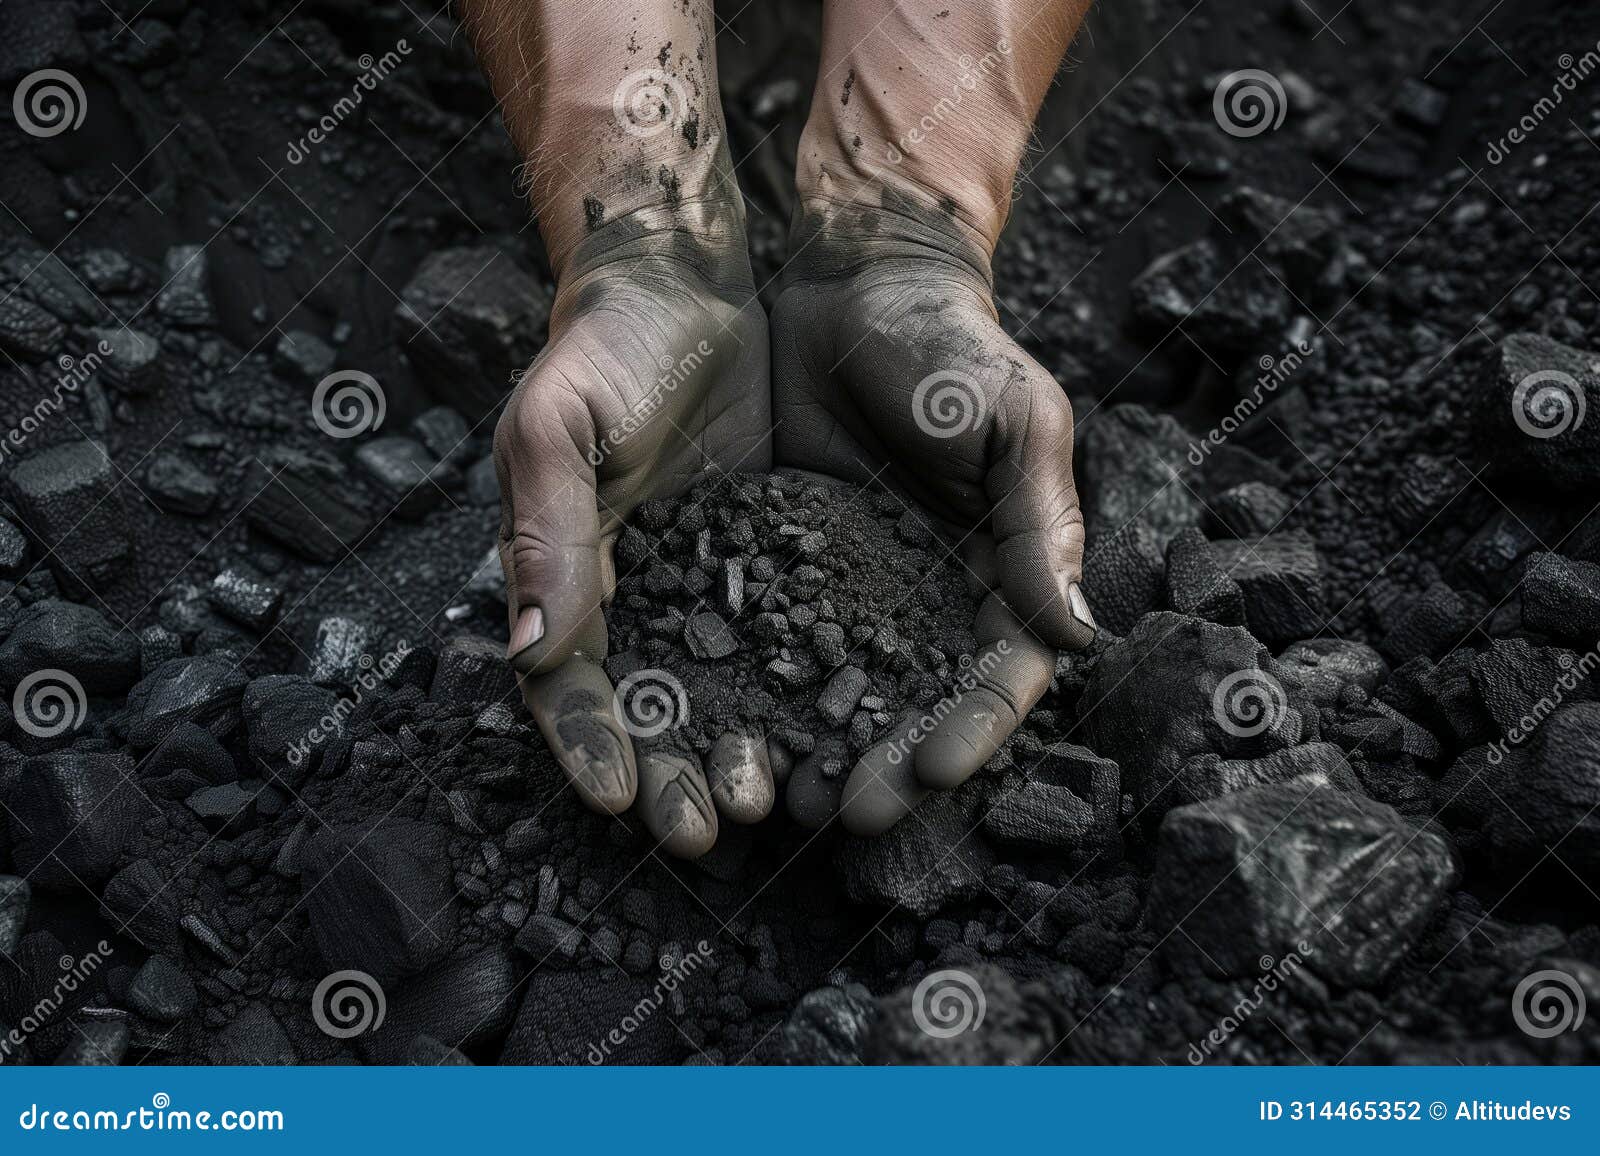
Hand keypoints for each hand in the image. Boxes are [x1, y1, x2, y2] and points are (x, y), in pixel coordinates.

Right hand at [495, 220, 773, 857]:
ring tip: (781, 803)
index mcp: (562, 579)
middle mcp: (631, 600)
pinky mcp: (770, 566)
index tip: (620, 802)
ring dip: (743, 751)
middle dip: (673, 775)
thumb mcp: (560, 430)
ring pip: (722, 693)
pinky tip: (839, 733)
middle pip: (650, 712)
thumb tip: (526, 654)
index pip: (568, 685)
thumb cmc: (604, 351)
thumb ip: (547, 538)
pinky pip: (789, 642)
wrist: (684, 288)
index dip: (591, 746)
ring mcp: (703, 587)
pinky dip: (806, 692)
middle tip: (711, 830)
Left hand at [770, 194, 1096, 834]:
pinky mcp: (779, 565)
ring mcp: (851, 589)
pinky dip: (751, 688)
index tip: (931, 772)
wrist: (850, 278)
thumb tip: (1074, 635)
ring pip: (837, 690)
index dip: (970, 730)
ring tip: (782, 795)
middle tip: (844, 810)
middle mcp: (928, 598)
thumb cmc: (952, 345)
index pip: (996, 677)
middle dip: (885, 762)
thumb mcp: (1014, 424)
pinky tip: (723, 728)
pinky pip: (765, 639)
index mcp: (1001, 575)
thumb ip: (1040, 527)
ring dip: (815, 746)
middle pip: (914, 706)